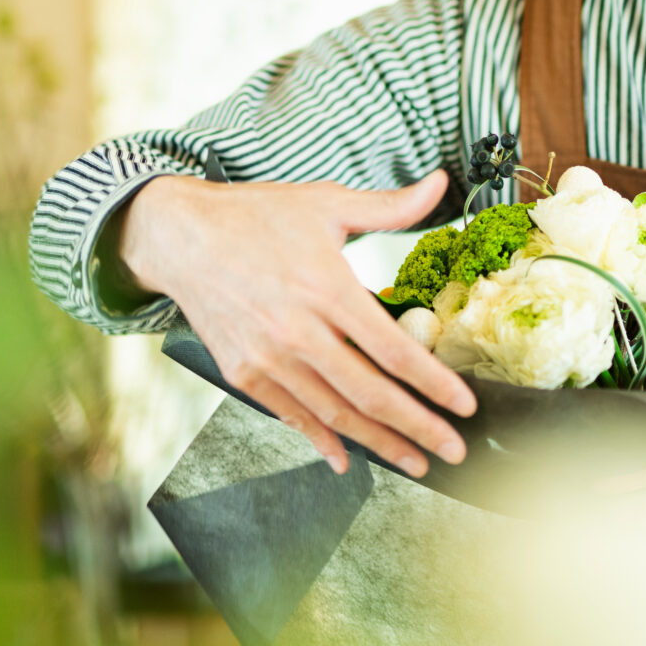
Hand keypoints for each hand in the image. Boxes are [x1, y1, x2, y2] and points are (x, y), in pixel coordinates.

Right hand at [117, 170, 476, 476]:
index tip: (464, 406)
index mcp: (327, 288)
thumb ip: (389, 205)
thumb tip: (440, 184)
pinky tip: (346, 459)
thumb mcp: (325, 202)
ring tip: (416, 461)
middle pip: (370, 394)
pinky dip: (322, 441)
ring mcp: (268, 358)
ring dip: (379, 444)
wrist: (180, 236)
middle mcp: (298, 331)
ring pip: (335, 414)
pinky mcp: (244, 373)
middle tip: (453, 451)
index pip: (394, 350)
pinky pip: (292, 416)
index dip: (434, 384)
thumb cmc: (255, 216)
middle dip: (418, 428)